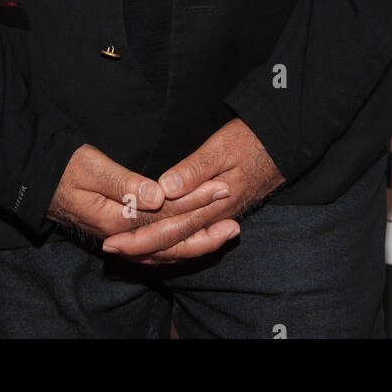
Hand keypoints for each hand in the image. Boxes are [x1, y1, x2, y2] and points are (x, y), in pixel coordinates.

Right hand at [46, 142, 233, 244]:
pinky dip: (176, 249)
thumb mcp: (91, 167)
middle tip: (235, 225)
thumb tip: (159, 195)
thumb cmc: (62, 167)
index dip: (196, 201)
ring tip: (223, 236)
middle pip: (171, 243)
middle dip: (205, 233)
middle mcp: (121, 237)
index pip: (167, 214)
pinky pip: (153, 250)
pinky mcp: (119, 236)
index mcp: (117, 220)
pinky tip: (190, 243)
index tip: (221, 188)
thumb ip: (125, 183)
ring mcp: (120, 240)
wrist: (35, 180)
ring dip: (195, 244)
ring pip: (164, 251)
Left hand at [99, 119, 284, 264]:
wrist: (282, 145)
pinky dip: (172, 243)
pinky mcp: (220, 212)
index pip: (169, 231)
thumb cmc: (250, 141)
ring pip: (182, 243)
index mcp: (210, 205)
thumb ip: (194, 170)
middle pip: (172, 243)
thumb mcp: (221, 149)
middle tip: (109, 247)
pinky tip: (160, 241)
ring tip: (127, 249)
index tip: (113, 241)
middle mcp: (212, 218)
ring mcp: (217, 217)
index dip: (139, 238)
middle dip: (140, 248)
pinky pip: (192, 236)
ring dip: (154, 248)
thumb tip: (164, 190)